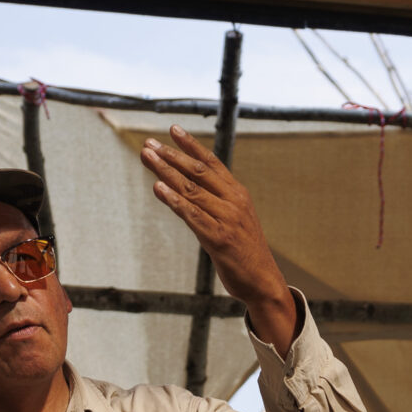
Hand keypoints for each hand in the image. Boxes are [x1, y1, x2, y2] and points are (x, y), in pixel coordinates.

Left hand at [140, 125, 299, 354]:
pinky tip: (158, 188)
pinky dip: (174, 200)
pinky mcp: (219, 238)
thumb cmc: (246, 252)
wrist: (264, 282)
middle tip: (149, 144)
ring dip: (166, 171)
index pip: (212, 163)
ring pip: (191, 190)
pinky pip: (192, 215)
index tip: (173, 130)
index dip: (191, 145)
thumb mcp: (235, 220)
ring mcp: (227, 219)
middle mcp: (234, 202)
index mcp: (238, 194)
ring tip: (147, 157)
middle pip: (198, 172)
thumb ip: (216, 203)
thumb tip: (189, 190)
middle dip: (171, 155)